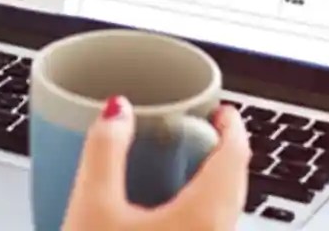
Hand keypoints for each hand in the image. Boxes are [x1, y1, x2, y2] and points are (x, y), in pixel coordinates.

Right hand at [63, 96, 250, 230]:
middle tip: (199, 131)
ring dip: (210, 185)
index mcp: (204, 216)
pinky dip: (199, 212)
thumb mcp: (92, 207)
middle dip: (220, 152)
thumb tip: (116, 111)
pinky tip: (168, 214)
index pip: (236, 156)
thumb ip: (105, 151)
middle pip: (234, 183)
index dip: (231, 126)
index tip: (220, 110)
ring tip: (181, 169)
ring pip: (223, 212)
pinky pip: (209, 230)